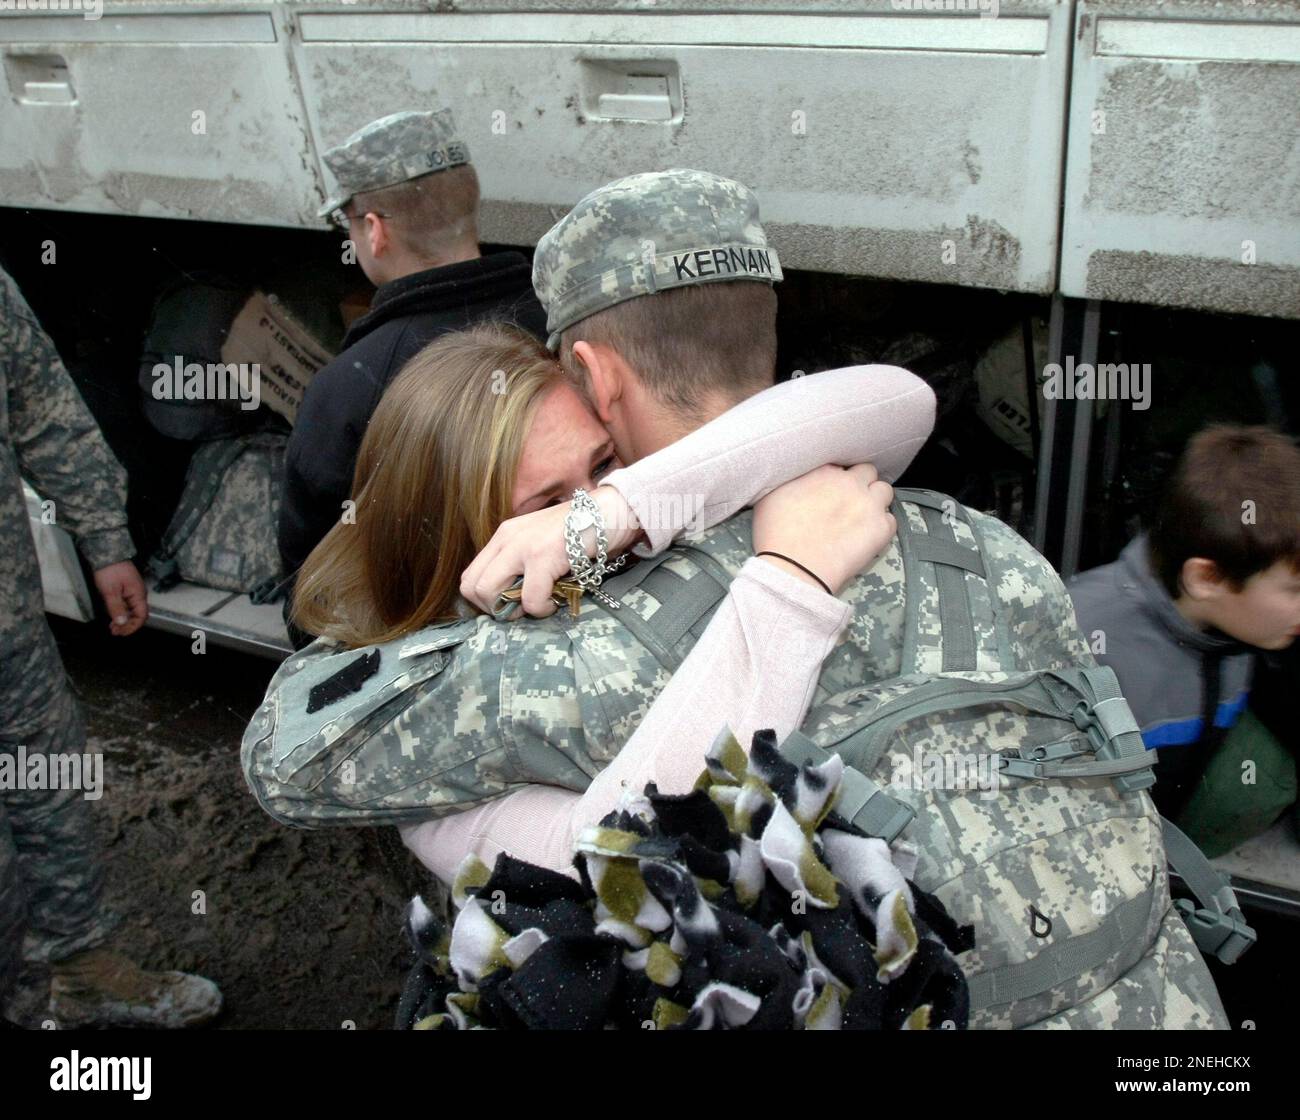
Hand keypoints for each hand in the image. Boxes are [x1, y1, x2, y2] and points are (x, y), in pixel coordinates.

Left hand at [92, 560, 149, 635]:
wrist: (107, 554)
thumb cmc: (110, 570)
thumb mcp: (110, 591)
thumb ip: (116, 608)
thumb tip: (121, 622)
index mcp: (138, 594)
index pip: (141, 616)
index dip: (132, 627)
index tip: (120, 632)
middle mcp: (138, 594)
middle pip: (137, 615)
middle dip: (126, 625)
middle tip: (114, 631)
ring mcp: (132, 591)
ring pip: (131, 611)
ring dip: (123, 620)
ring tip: (112, 625)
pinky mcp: (126, 589)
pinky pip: (126, 605)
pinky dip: (121, 612)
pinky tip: (113, 615)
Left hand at [460, 486, 638, 617]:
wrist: (613, 510)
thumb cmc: (582, 531)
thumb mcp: (542, 542)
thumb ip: (523, 563)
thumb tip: (513, 598)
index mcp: (504, 536)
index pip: (469, 576)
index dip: (485, 600)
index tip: (511, 606)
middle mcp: (507, 538)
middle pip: (471, 587)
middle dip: (493, 609)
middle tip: (522, 610)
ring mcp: (523, 546)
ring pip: (489, 593)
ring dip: (513, 610)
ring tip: (537, 605)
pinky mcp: (543, 556)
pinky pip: (530, 599)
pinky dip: (542, 609)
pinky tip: (556, 602)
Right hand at [752, 463, 895, 595]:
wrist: (793, 570)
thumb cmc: (776, 536)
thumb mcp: (769, 496)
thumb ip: (789, 480)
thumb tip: (796, 478)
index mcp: (824, 471)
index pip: (839, 465)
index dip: (836, 479)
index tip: (830, 491)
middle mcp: (850, 482)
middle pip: (867, 471)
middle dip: (860, 483)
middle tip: (849, 501)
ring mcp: (869, 504)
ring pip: (884, 491)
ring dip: (875, 500)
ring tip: (862, 517)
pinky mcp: (881, 529)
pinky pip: (891, 520)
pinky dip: (881, 527)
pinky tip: (867, 537)